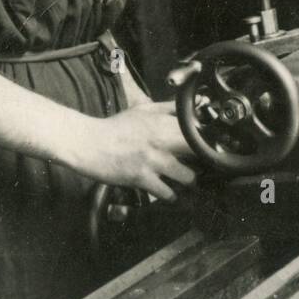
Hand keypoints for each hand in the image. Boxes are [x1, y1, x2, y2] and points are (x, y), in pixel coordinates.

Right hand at [64, 101, 195, 201]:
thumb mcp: (142, 110)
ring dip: (188, 181)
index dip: (207, 141)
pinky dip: (170, 195)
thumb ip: (168, 107)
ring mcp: (153, 161)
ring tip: (184, 180)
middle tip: (201, 166)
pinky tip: (167, 191)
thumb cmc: (116, 127)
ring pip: (188, 177)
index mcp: (163, 122)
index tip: (208, 147)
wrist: (89, 143)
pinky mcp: (142, 179)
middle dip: (203, 161)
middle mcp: (161, 141)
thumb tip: (193, 103)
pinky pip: (167, 193)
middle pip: (199, 153)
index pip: (198, 131)